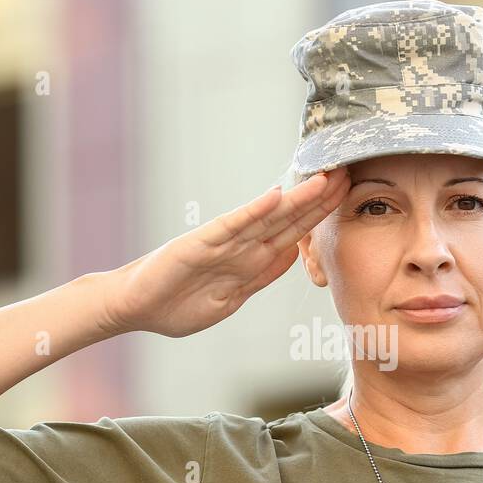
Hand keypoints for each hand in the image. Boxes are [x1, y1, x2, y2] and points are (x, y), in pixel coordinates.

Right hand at [103, 167, 349, 337]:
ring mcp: (221, 242)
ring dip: (296, 199)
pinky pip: (232, 226)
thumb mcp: (230, 298)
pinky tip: (276, 196)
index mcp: (250, 260)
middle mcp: (240, 246)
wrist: (134, 308)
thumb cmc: (176, 305)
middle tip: (348, 174)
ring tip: (323, 178)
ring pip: (267, 217)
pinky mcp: (199, 243)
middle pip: (288, 219)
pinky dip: (254, 211)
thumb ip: (261, 276)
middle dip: (319, 200)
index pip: (294, 233)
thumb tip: (293, 255)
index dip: (320, 216)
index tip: (348, 197)